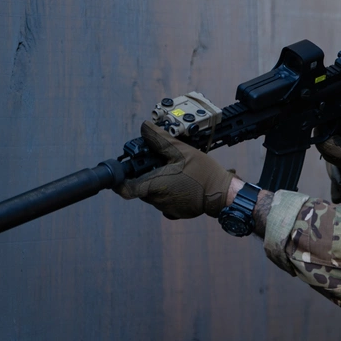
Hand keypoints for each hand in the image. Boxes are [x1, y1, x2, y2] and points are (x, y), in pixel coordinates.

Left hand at [115, 121, 234, 218]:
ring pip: (153, 194)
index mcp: (154, 185)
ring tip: (174, 172)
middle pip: (140, 188)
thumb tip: (145, 128)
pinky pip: (164, 202)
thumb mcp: (182, 151)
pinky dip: (168, 192)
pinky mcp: (175, 213)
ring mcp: (166, 208)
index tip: (120, 174)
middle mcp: (157, 200)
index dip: (118, 181)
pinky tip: (181, 184)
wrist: (222, 193)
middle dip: (145, 176)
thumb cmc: (203, 173)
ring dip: (158, 183)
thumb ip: (160, 139)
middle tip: (158, 164)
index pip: (124, 189)